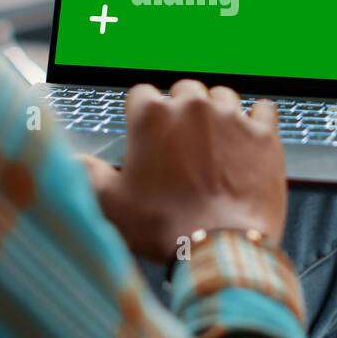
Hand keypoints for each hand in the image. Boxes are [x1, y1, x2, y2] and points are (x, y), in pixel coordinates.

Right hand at [80, 79, 286, 261]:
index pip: (142, 94)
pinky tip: (250, 136)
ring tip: (214, 143)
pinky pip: (264, 109)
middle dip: (181, 111)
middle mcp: (193, 107)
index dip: (143, 114)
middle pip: (184, 90)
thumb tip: (72, 161)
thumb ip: (88, 174)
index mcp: (152, 117)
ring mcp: (232, 118)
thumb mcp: (112, 203)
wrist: (220, 247)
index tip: (147, 132)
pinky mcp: (264, 135)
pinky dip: (257, 120)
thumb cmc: (165, 227)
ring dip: (217, 114)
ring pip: (222, 97)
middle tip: (181, 143)